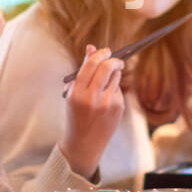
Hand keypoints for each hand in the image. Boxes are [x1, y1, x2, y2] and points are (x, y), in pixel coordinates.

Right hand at [58, 45, 125, 177]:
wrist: (83, 144)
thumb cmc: (76, 115)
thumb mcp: (73, 94)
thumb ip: (83, 70)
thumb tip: (92, 47)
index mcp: (77, 93)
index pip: (91, 64)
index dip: (100, 54)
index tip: (105, 51)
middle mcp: (92, 97)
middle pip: (107, 67)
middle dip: (113, 59)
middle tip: (115, 59)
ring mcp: (107, 103)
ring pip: (116, 77)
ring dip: (114, 74)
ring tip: (105, 85)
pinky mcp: (118, 108)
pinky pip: (118, 89)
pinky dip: (114, 90)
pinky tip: (106, 102)